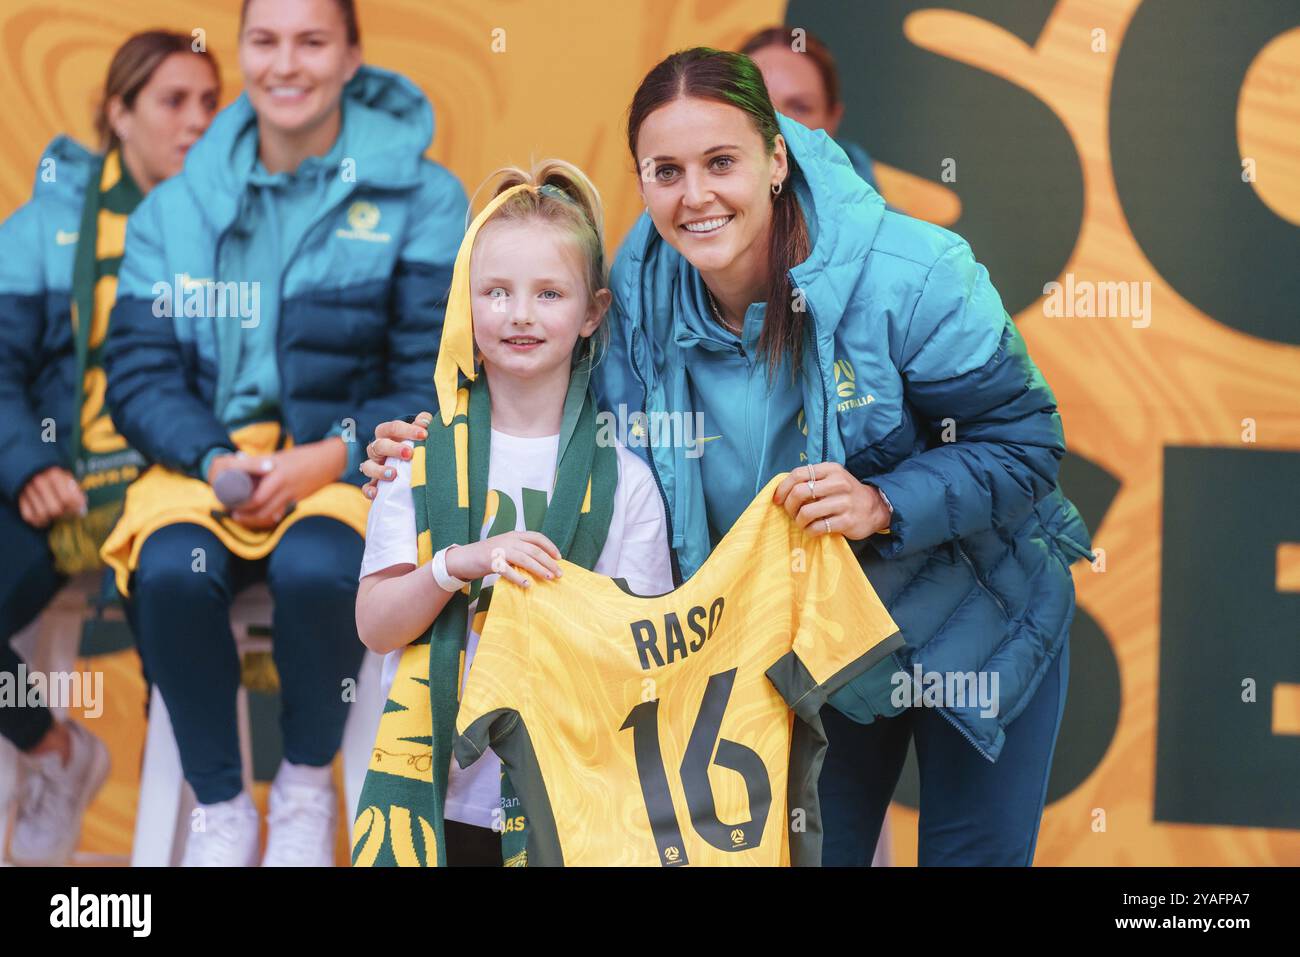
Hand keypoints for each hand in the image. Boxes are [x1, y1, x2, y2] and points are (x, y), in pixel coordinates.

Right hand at [18, 467, 86, 527]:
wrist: (35, 470)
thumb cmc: (57, 478)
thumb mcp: (69, 479)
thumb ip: (77, 493)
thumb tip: (82, 510)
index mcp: (55, 474)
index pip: (68, 499)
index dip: (75, 508)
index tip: (79, 510)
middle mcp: (40, 481)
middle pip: (54, 509)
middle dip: (64, 514)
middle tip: (68, 513)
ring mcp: (27, 490)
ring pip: (42, 515)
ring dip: (51, 518)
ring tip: (57, 514)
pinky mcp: (20, 498)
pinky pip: (29, 517)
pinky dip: (38, 521)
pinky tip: (46, 518)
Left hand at [212, 439, 346, 528]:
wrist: (328, 461)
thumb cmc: (301, 457)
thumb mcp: (279, 456)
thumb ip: (261, 462)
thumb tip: (238, 461)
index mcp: (276, 472)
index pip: (255, 494)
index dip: (241, 502)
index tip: (230, 503)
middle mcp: (283, 484)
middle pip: (260, 506)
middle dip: (245, 514)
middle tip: (234, 514)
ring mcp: (292, 494)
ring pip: (270, 513)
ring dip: (255, 519)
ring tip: (243, 519)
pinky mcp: (298, 499)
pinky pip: (281, 512)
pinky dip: (270, 517)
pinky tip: (263, 518)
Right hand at [359, 412, 431, 499]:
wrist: (412, 470)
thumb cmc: (416, 446)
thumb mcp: (419, 434)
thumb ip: (423, 424)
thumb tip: (425, 421)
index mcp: (388, 435)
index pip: (392, 428)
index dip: (407, 430)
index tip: (424, 434)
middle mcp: (378, 450)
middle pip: (378, 445)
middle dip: (393, 449)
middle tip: (409, 453)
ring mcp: (374, 467)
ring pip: (368, 466)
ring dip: (379, 470)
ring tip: (393, 474)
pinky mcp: (374, 484)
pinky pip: (366, 487)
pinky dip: (369, 490)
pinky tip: (377, 493)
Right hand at [444, 531, 561, 588]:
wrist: (464, 557)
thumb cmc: (489, 555)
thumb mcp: (507, 546)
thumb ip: (521, 550)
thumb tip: (542, 562)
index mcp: (514, 535)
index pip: (537, 537)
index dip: (550, 547)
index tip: (559, 558)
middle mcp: (509, 540)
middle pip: (534, 550)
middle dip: (549, 562)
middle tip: (559, 574)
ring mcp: (500, 550)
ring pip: (525, 559)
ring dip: (539, 569)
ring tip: (549, 578)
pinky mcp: (491, 562)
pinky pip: (508, 571)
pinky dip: (519, 578)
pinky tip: (527, 585)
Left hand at [773, 462, 891, 539]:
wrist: (875, 508)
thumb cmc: (844, 494)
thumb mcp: (831, 479)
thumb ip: (810, 480)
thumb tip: (780, 491)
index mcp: (831, 469)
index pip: (798, 474)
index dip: (782, 488)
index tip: (777, 500)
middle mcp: (838, 483)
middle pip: (799, 492)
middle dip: (789, 506)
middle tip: (791, 513)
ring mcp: (844, 503)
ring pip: (806, 512)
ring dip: (799, 520)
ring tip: (802, 522)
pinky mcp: (847, 521)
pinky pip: (817, 527)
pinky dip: (809, 531)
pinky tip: (812, 529)